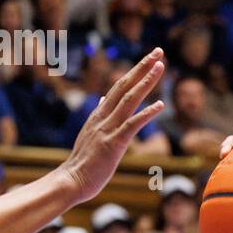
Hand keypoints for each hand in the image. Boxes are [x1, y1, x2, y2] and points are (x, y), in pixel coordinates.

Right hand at [61, 48, 165, 203]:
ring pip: (129, 100)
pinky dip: (147, 113)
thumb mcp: (91, 133)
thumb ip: (99, 116)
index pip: (119, 87)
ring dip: (146, 82)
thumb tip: (104, 99)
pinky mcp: (114, 144)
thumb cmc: (83, 162)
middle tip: (158, 51)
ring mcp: (108, 129)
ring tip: (160, 66)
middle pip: (124, 86)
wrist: (70, 181)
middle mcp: (103, 117)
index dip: (135, 72)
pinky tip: (161, 104)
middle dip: (142, 67)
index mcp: (99, 115)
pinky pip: (132, 125)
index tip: (149, 59)